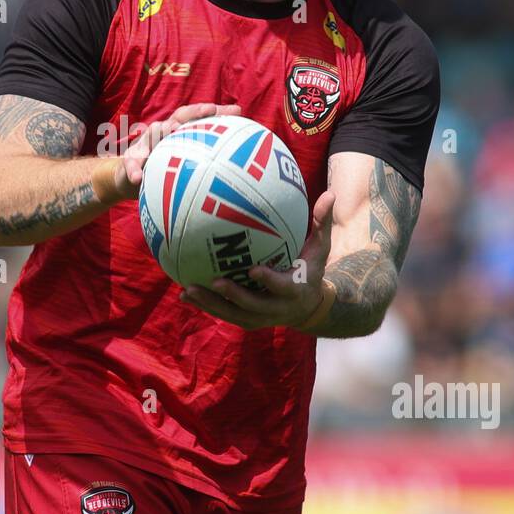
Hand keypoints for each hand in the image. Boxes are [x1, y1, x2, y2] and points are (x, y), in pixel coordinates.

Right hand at [113, 101, 241, 198]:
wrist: (128, 176)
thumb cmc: (160, 164)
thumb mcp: (179, 160)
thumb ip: (203, 157)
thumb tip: (235, 160)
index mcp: (175, 131)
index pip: (197, 117)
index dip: (214, 113)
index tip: (234, 110)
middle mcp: (161, 132)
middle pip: (177, 118)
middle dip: (192, 113)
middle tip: (208, 111)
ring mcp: (144, 145)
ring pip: (152, 134)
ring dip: (161, 133)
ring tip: (170, 133)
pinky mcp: (129, 160)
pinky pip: (131, 165)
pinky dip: (134, 170)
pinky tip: (138, 179)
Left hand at [180, 190, 335, 329]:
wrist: (308, 307)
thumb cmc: (311, 269)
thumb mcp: (320, 249)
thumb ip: (321, 223)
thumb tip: (330, 193)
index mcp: (295, 290)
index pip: (282, 287)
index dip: (269, 281)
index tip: (253, 269)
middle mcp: (276, 308)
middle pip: (253, 306)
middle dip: (234, 296)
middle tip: (215, 280)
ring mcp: (260, 318)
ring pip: (233, 314)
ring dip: (211, 304)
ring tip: (188, 291)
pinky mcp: (246, 320)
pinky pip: (223, 314)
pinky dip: (205, 305)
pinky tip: (184, 294)